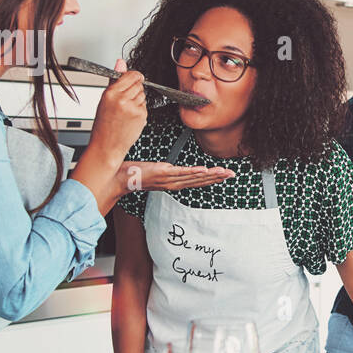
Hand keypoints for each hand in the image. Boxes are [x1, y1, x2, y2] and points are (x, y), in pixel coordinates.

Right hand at [88, 59, 147, 159]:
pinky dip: (140, 110)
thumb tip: (120, 63)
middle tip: (126, 100)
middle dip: (135, 89)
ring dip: (137, 100)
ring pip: (143, 95)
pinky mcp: (141, 116)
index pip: (131, 75)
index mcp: (111, 93)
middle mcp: (122, 100)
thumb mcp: (104, 99)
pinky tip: (130, 117)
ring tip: (125, 110)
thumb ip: (114, 80)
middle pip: (139, 84)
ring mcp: (133, 108)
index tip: (135, 78)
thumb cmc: (103, 124)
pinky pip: (145, 106)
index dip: (135, 76)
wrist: (107, 146)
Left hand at [118, 160, 233, 194]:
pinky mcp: (163, 173)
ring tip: (223, 172)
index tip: (226, 175)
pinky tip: (204, 170)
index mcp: (174, 183)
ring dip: (210, 175)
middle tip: (232, 174)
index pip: (198, 181)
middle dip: (217, 178)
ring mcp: (169, 179)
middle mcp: (174, 183)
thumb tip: (173, 168)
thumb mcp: (155, 173)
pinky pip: (181, 173)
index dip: (213, 179)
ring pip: (194, 177)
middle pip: (200, 181)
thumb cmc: (136, 174)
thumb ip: (167, 171)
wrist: (120, 178)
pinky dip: (193, 172)